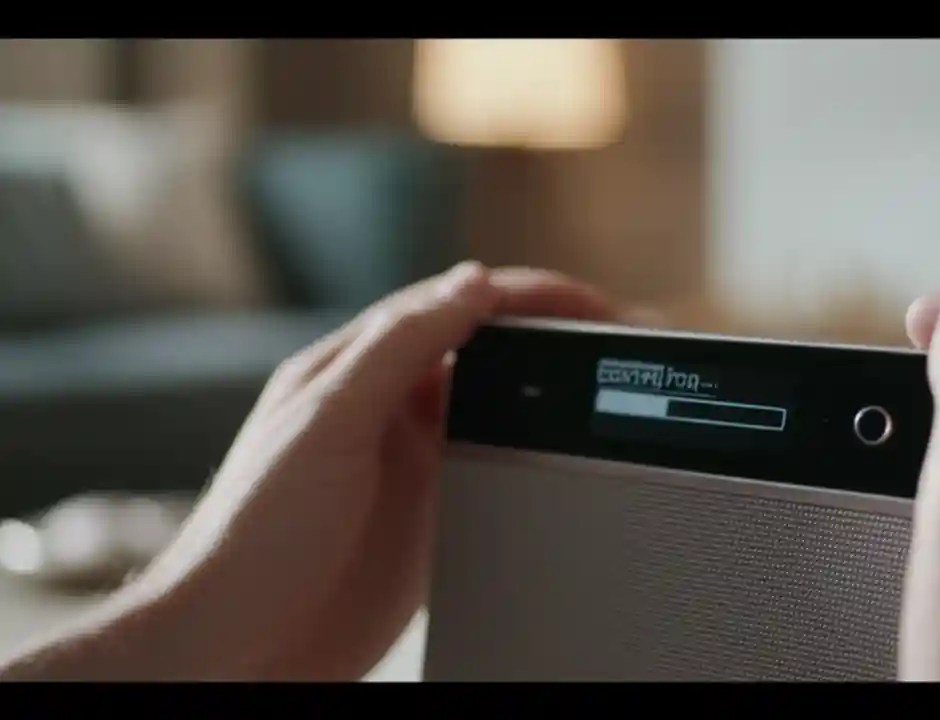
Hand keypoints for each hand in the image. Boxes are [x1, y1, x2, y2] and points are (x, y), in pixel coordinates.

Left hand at [120, 262, 628, 679]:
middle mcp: (389, 406)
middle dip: (551, 333)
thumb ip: (398, 348)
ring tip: (603, 379)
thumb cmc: (253, 531)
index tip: (593, 304)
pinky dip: (535, 451)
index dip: (529, 296)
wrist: (240, 642)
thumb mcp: (328, 419)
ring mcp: (412, 461)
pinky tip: (562, 450)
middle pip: (485, 348)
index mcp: (358, 367)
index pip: (457, 306)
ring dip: (548, 387)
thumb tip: (469, 284)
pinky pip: (493, 466)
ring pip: (495, 403)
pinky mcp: (429, 514)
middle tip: (616, 334)